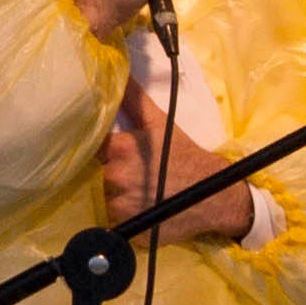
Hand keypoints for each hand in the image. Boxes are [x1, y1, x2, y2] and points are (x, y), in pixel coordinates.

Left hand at [103, 90, 256, 245]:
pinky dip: (126, 218)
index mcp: (119, 150)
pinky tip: (144, 209)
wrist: (213, 195)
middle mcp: (115, 178)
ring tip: (142, 192)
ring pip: (106, 200)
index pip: (92, 147)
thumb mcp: (160, 123)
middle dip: (114, 174)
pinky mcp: (128, 230)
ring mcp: (121, 207)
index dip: (102, 150)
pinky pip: (117, 223)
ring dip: (119, 198)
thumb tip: (119, 74)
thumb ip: (134, 99)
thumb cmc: (185, 157)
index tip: (114, 152)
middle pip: (97, 175)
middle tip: (137, 174)